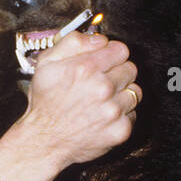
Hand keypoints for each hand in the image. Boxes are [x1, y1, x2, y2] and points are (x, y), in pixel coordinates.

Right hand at [0, 31, 138, 180]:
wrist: (45, 141)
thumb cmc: (45, 104)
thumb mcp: (47, 63)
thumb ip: (73, 42)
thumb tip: (99, 39)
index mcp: (86, 68)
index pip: (121, 50)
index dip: (112, 55)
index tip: (106, 62)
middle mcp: (103, 88)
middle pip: (131, 69)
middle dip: (118, 73)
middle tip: (102, 83)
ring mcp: (113, 110)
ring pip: (135, 92)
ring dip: (122, 94)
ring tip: (103, 101)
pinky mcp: (120, 129)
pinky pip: (133, 114)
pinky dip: (121, 115)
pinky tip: (104, 117)